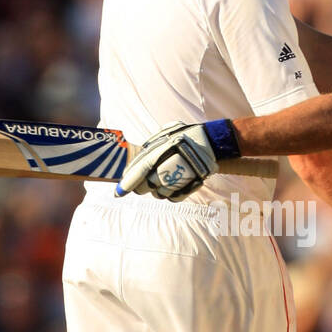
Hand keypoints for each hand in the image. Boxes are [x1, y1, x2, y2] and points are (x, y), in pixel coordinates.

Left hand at [117, 120, 239, 199]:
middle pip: (147, 185)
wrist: (213, 142)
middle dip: (141, 187)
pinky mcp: (192, 185)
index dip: (127, 183)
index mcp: (163, 149)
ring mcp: (182, 176)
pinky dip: (171, 194)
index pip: (139, 170)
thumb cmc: (185, 136)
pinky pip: (174, 197)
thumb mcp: (165, 133)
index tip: (118, 192)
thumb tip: (131, 164)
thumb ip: (148, 148)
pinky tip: (174, 184)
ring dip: (157, 190)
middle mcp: (171, 163)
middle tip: (142, 183)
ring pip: (159, 193)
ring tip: (163, 179)